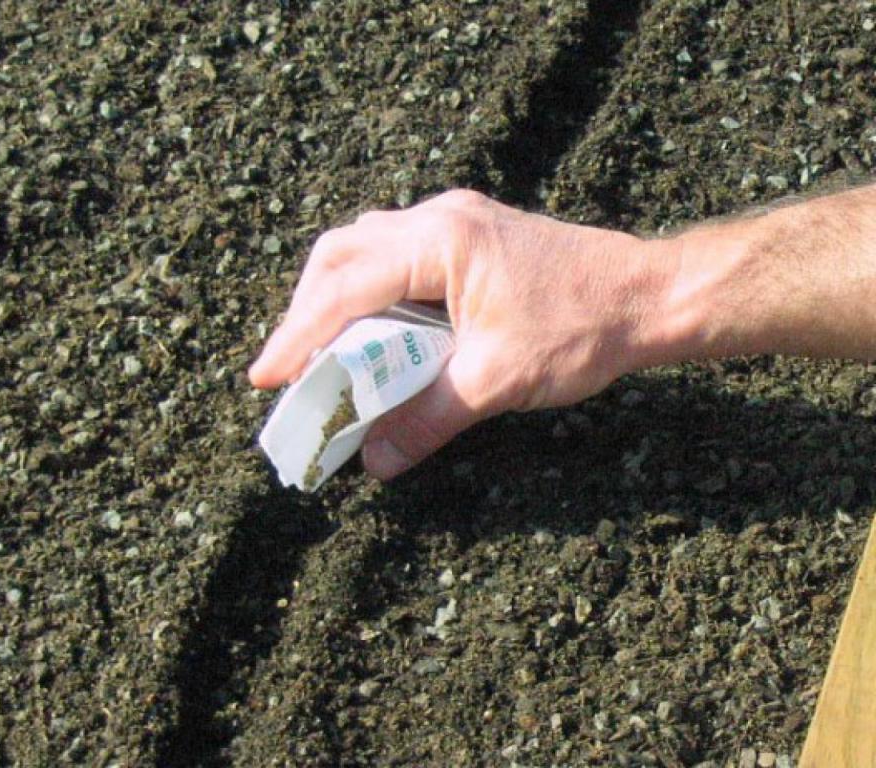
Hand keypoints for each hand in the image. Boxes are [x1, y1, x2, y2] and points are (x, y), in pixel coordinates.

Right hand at [249, 190, 675, 478]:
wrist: (652, 296)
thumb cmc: (584, 329)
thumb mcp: (497, 381)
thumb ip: (427, 419)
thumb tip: (375, 462)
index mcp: (441, 241)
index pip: (345, 288)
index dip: (298, 336)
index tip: (266, 378)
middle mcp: (440, 218)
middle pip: (341, 253)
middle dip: (306, 311)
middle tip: (290, 367)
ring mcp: (456, 221)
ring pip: (365, 247)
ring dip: (334, 297)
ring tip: (321, 350)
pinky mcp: (470, 236)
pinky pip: (396, 253)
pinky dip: (369, 290)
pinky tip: (372, 328)